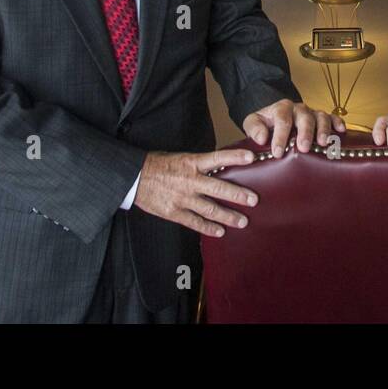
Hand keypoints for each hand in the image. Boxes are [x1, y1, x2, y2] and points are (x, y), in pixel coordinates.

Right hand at [134, 148, 257, 237]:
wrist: (134, 177)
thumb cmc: (158, 165)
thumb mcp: (180, 158)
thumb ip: (199, 165)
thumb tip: (221, 167)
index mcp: (191, 163)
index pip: (217, 158)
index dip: (234, 157)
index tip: (250, 157)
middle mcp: (189, 181)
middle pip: (218, 188)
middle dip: (238, 195)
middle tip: (253, 200)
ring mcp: (182, 198)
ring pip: (210, 209)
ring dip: (228, 216)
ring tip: (242, 221)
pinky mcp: (174, 212)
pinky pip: (195, 222)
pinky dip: (208, 227)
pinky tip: (220, 231)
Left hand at [242, 98, 345, 156]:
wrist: (275, 116)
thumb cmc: (265, 123)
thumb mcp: (252, 122)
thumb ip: (254, 128)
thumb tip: (262, 138)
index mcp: (281, 108)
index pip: (282, 120)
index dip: (280, 136)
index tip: (278, 152)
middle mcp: (298, 109)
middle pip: (304, 117)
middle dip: (305, 133)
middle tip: (303, 148)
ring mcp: (311, 113)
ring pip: (320, 116)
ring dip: (323, 129)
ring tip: (323, 143)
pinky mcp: (321, 118)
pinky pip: (332, 117)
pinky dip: (338, 122)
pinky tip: (341, 131)